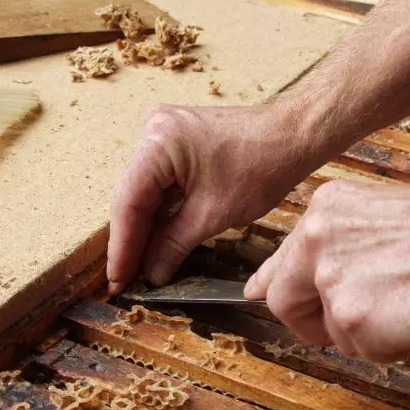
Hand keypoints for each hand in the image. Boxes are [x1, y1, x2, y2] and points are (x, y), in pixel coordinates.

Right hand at [107, 103, 310, 293]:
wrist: (292, 137)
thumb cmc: (263, 167)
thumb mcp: (214, 214)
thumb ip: (174, 244)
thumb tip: (151, 274)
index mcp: (159, 142)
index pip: (128, 202)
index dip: (122, 246)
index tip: (117, 280)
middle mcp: (153, 130)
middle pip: (132, 195)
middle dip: (131, 240)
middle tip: (124, 280)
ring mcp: (163, 132)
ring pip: (144, 190)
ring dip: (144, 227)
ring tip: (136, 267)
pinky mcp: (176, 141)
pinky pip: (158, 181)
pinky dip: (159, 211)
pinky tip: (155, 239)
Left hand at [244, 180, 409, 362]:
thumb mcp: (375, 218)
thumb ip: (331, 246)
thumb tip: (290, 277)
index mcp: (323, 212)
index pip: (280, 259)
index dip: (268, 282)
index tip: (257, 292)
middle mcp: (316, 241)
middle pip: (283, 301)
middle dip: (310, 320)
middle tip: (346, 321)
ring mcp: (330, 281)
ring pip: (328, 330)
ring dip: (361, 330)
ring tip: (401, 305)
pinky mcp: (352, 318)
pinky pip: (359, 350)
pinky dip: (386, 345)